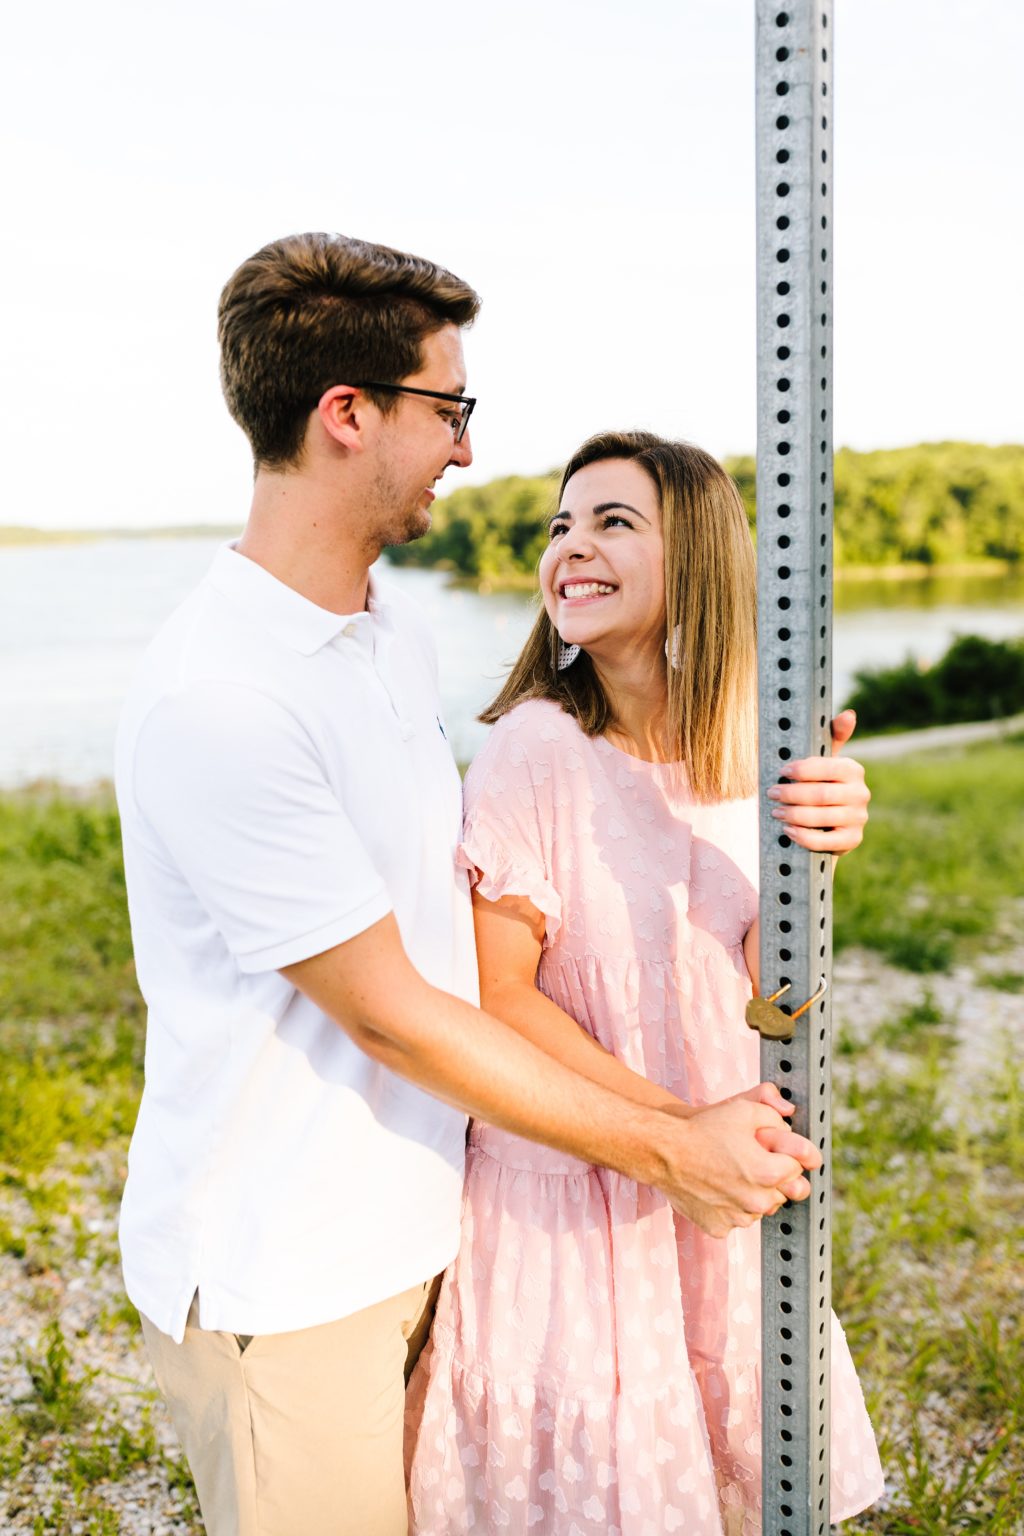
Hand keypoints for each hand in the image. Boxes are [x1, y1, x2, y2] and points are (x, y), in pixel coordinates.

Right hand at [659, 1096, 821, 1237]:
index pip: (798, 1168)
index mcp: (768, 1173)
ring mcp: (737, 1218)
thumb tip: (788, 1131)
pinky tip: (717, 1187)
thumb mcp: (745, 1111)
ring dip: (753, 1193)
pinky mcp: (719, 1227)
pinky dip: (731, 1206)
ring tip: (731, 1172)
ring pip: (758, 1208)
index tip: (776, 1150)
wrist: (664, 1151)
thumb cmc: (702, 1130)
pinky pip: (735, 1218)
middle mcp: (756, 1201)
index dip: (787, 1155)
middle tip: (751, 1160)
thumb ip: (777, 1119)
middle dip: (773, 1176)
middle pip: (782, 1191)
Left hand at [766, 708, 869, 853]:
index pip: (828, 767)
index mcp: (853, 770)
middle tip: (771, 793)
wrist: (831, 822)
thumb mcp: (825, 761)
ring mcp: (859, 818)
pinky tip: (788, 830)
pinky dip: (804, 836)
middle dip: (792, 794)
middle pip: (821, 794)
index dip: (803, 770)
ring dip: (794, 814)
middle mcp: (861, 793)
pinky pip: (826, 841)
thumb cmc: (822, 784)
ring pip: (821, 817)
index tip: (782, 772)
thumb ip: (833, 737)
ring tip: (775, 812)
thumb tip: (849, 714)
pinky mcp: (853, 839)